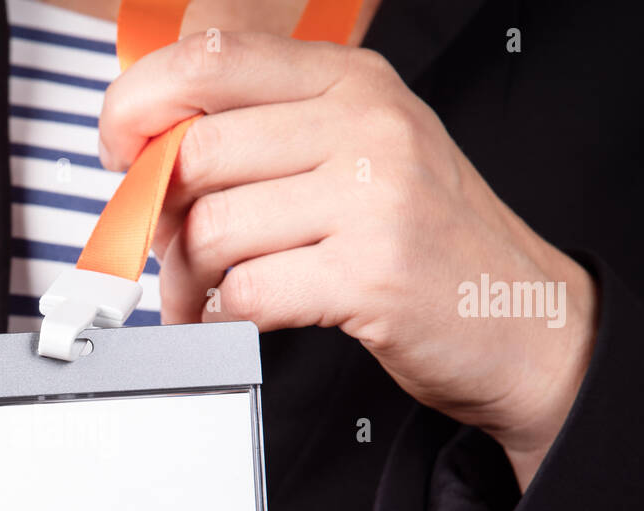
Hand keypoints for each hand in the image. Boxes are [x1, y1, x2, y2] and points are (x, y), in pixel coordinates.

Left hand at [98, 32, 598, 489]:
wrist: (522, 318)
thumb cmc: (425, 239)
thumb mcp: (358, 152)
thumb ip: (267, 134)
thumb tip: (152, 148)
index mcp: (351, 82)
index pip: (211, 60)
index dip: (140, 104)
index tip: (121, 149)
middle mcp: (366, 125)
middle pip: (197, 152)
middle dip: (161, 217)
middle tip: (168, 249)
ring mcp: (375, 197)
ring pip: (214, 228)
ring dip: (188, 278)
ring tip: (202, 296)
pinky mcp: (373, 273)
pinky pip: (247, 292)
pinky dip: (222, 316)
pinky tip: (237, 317)